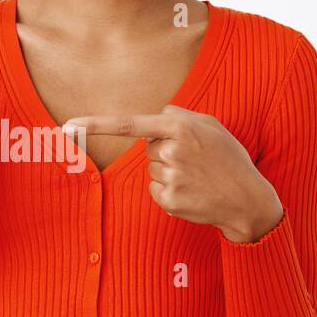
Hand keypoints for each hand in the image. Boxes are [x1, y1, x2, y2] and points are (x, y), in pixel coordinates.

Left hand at [62, 105, 282, 242]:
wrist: (248, 200)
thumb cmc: (229, 159)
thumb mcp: (211, 126)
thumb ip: (180, 115)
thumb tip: (154, 115)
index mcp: (180, 127)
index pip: (130, 124)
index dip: (97, 124)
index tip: (69, 126)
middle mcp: (171, 150)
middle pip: (147, 148)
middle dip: (165, 151)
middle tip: (195, 160)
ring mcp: (169, 178)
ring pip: (150, 169)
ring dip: (168, 172)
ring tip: (196, 177)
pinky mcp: (168, 201)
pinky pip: (154, 189)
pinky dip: (168, 190)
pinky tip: (191, 192)